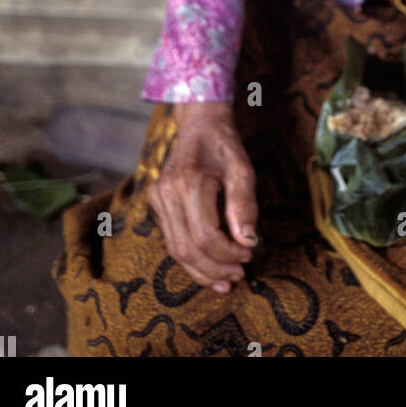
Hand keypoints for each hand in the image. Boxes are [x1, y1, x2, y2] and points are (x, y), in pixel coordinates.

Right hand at [148, 102, 258, 294]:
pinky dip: (191, 258)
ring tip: (226, 281)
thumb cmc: (225, 145)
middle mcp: (166, 192)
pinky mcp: (156, 204)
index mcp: (188, 181)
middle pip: (187, 248)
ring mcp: (157, 198)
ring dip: (201, 270)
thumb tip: (248, 242)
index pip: (205, 235)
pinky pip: (172, 240)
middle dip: (214, 268)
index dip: (227, 253)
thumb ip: (244, 205)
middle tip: (239, 276)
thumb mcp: (242, 169)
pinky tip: (209, 268)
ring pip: (175, 249)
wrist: (199, 125)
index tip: (248, 255)